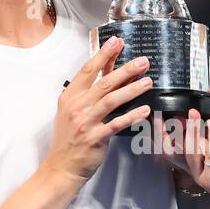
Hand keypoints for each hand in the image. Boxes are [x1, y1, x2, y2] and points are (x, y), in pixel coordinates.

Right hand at [42, 36, 151, 184]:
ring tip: (148, 82)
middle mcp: (76, 107)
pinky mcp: (95, 138)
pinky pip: (116, 124)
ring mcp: (85, 122)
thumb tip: (109, 74)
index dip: (103, 55)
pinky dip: (132, 116)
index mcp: (70, 97)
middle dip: (125, 70)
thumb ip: (89, 93)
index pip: (88, 70)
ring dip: (131, 90)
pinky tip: (145, 110)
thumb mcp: (72, 111)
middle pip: (104, 82)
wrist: (61, 166)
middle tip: (143, 62)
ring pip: (111, 100)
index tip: (117, 42)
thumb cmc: (69, 138)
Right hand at [157, 88, 209, 208]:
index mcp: (202, 151)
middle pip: (175, 144)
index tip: (177, 102)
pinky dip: (209, 140)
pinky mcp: (209, 179)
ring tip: (196, 113)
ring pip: (188, 150)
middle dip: (172, 127)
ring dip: (191, 131)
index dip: (174, 122)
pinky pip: (206, 157)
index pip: (181, 135)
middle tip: (176, 108)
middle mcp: (198, 161)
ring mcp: (202, 170)